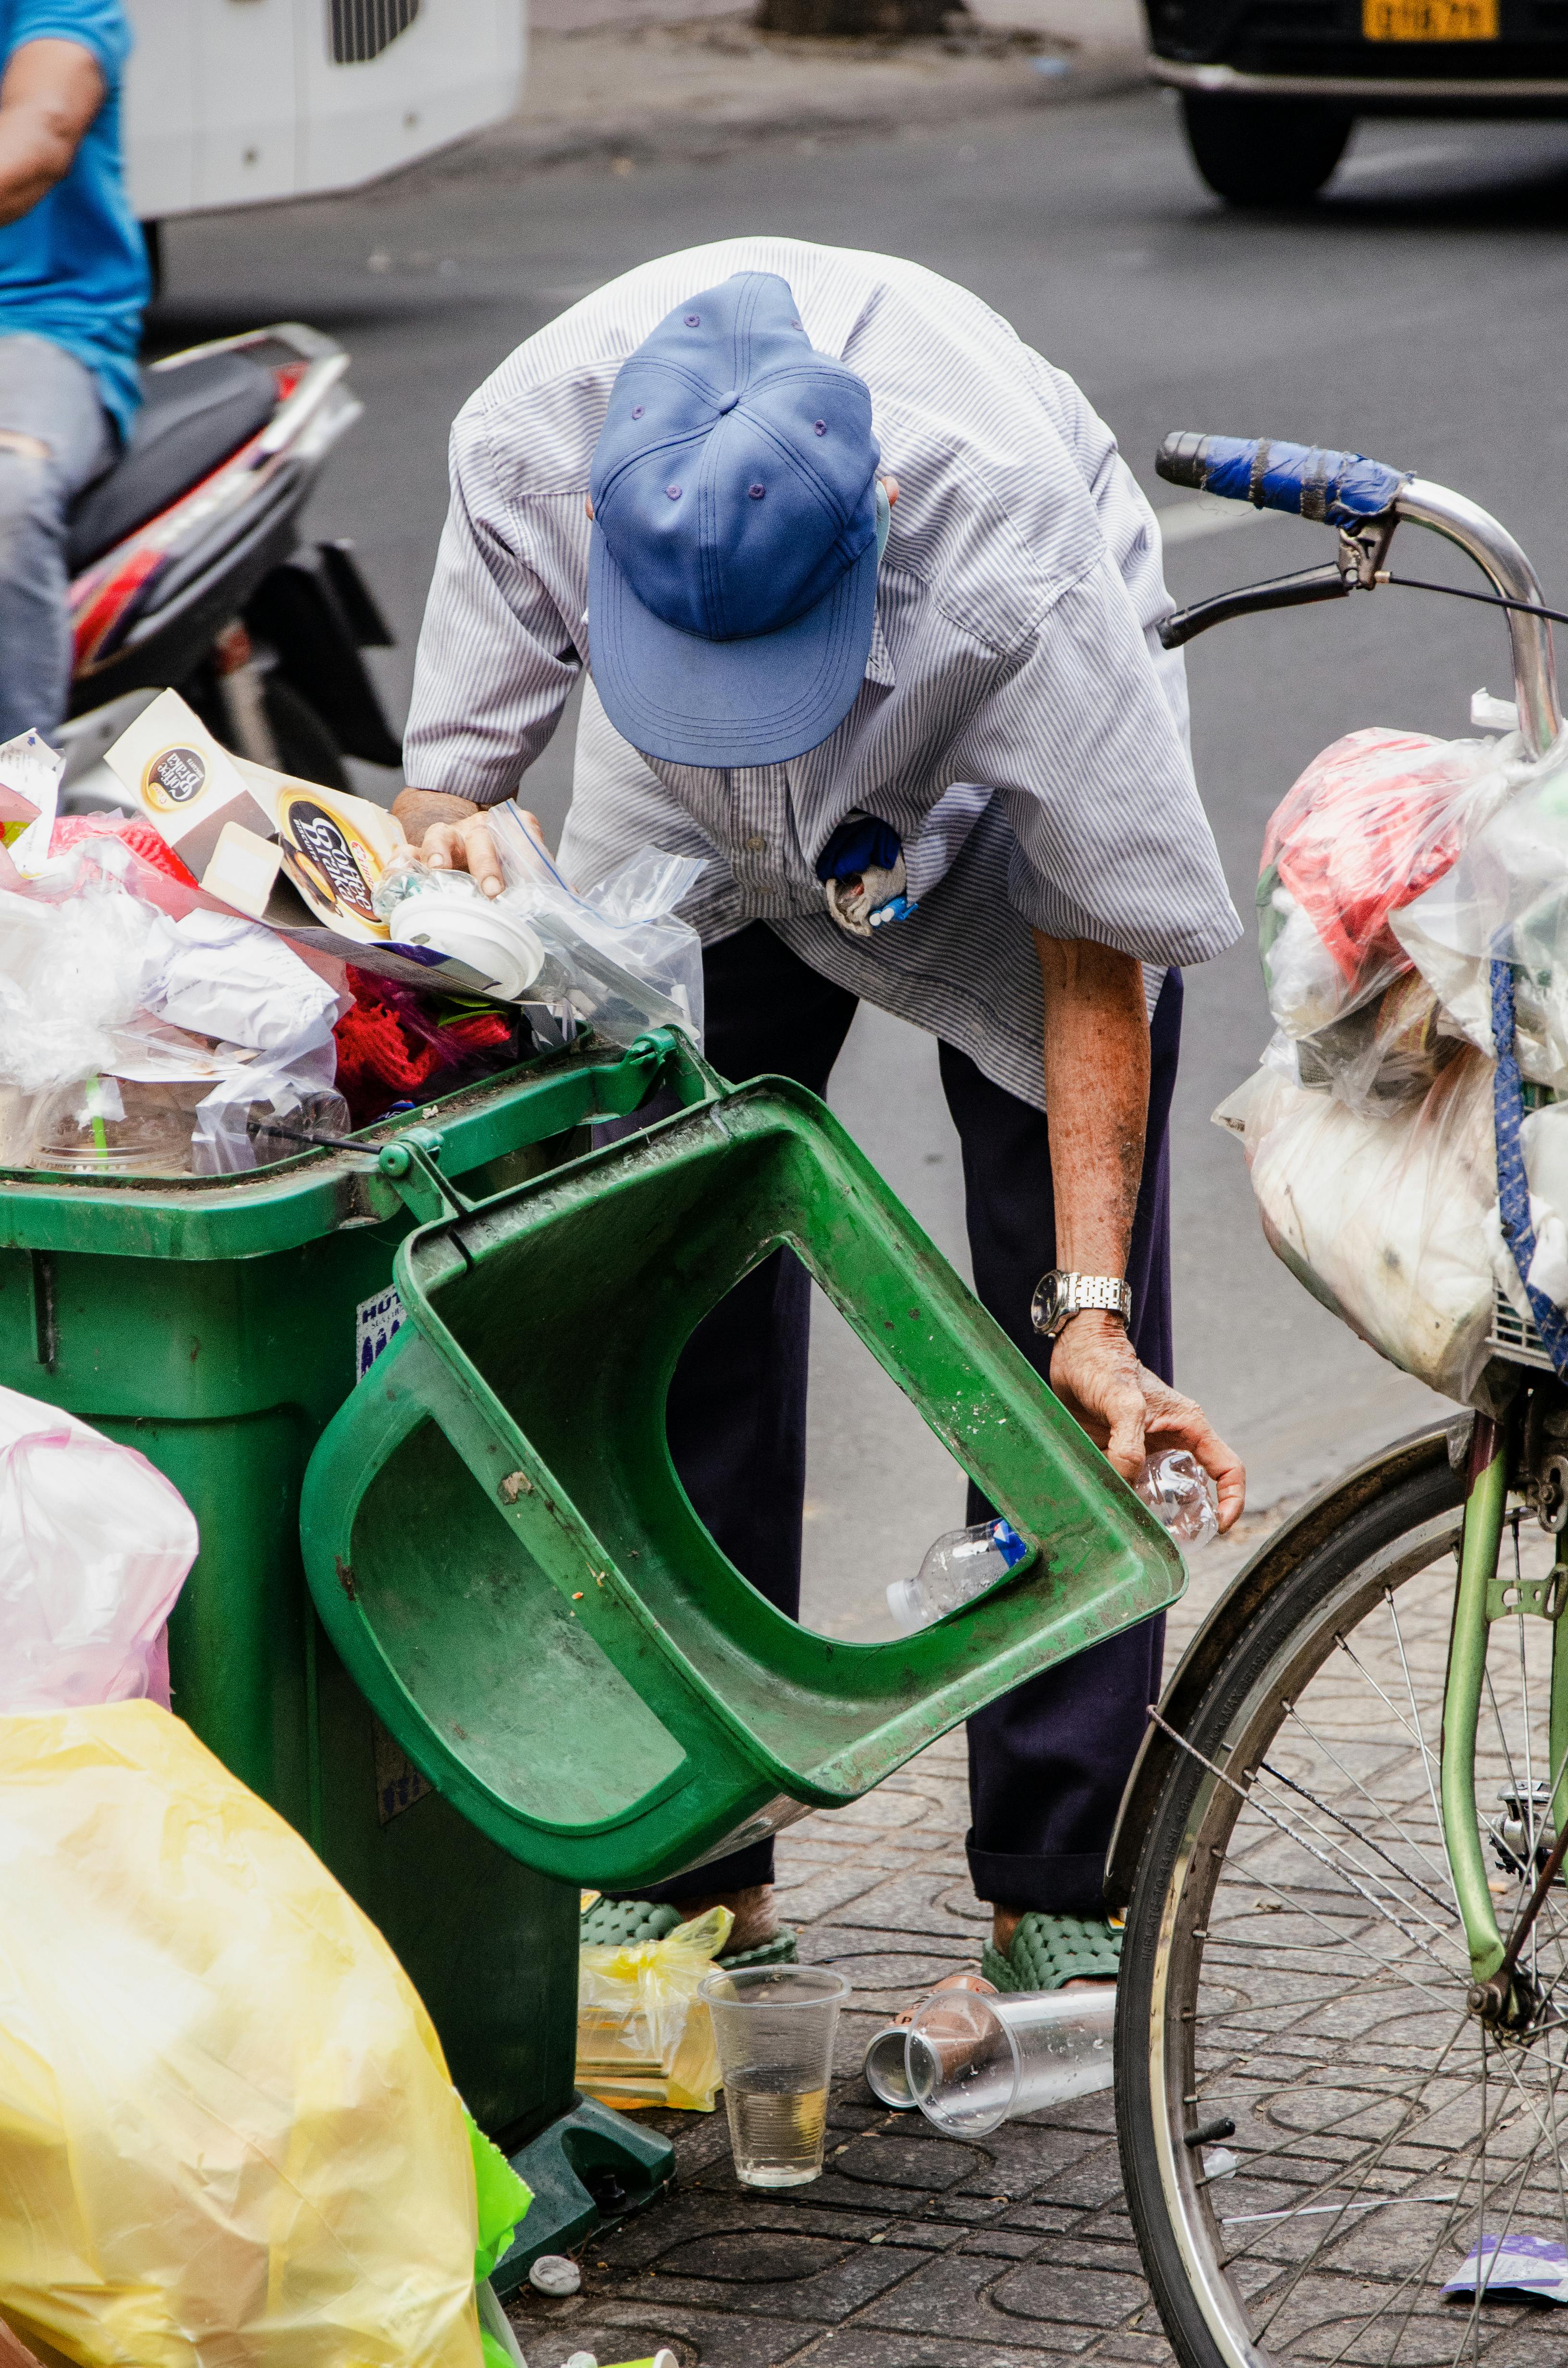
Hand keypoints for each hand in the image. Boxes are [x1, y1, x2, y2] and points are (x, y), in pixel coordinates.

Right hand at [390, 789, 547, 900]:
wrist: (466, 847)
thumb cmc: (501, 864)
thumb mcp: (526, 868)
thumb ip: (545, 881)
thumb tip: (572, 901)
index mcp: (509, 831)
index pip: (524, 836)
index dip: (528, 858)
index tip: (532, 881)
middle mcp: (478, 830)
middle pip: (482, 839)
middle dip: (487, 864)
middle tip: (492, 890)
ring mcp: (447, 838)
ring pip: (440, 836)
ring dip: (440, 852)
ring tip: (438, 869)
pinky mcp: (419, 851)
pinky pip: (405, 852)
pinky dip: (400, 862)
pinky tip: (396, 874)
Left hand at [1048, 1312, 1245, 1533]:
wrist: (1072, 1346)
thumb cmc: (1104, 1363)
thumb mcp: (1122, 1401)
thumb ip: (1128, 1442)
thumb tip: (1128, 1482)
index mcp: (1189, 1427)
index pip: (1227, 1468)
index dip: (1231, 1500)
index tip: (1221, 1527)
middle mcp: (1172, 1441)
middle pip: (1195, 1489)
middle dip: (1190, 1517)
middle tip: (1171, 1541)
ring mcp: (1146, 1448)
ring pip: (1161, 1492)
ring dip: (1154, 1513)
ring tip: (1139, 1532)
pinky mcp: (1119, 1451)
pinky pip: (1129, 1485)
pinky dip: (1125, 1501)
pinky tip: (1111, 1513)